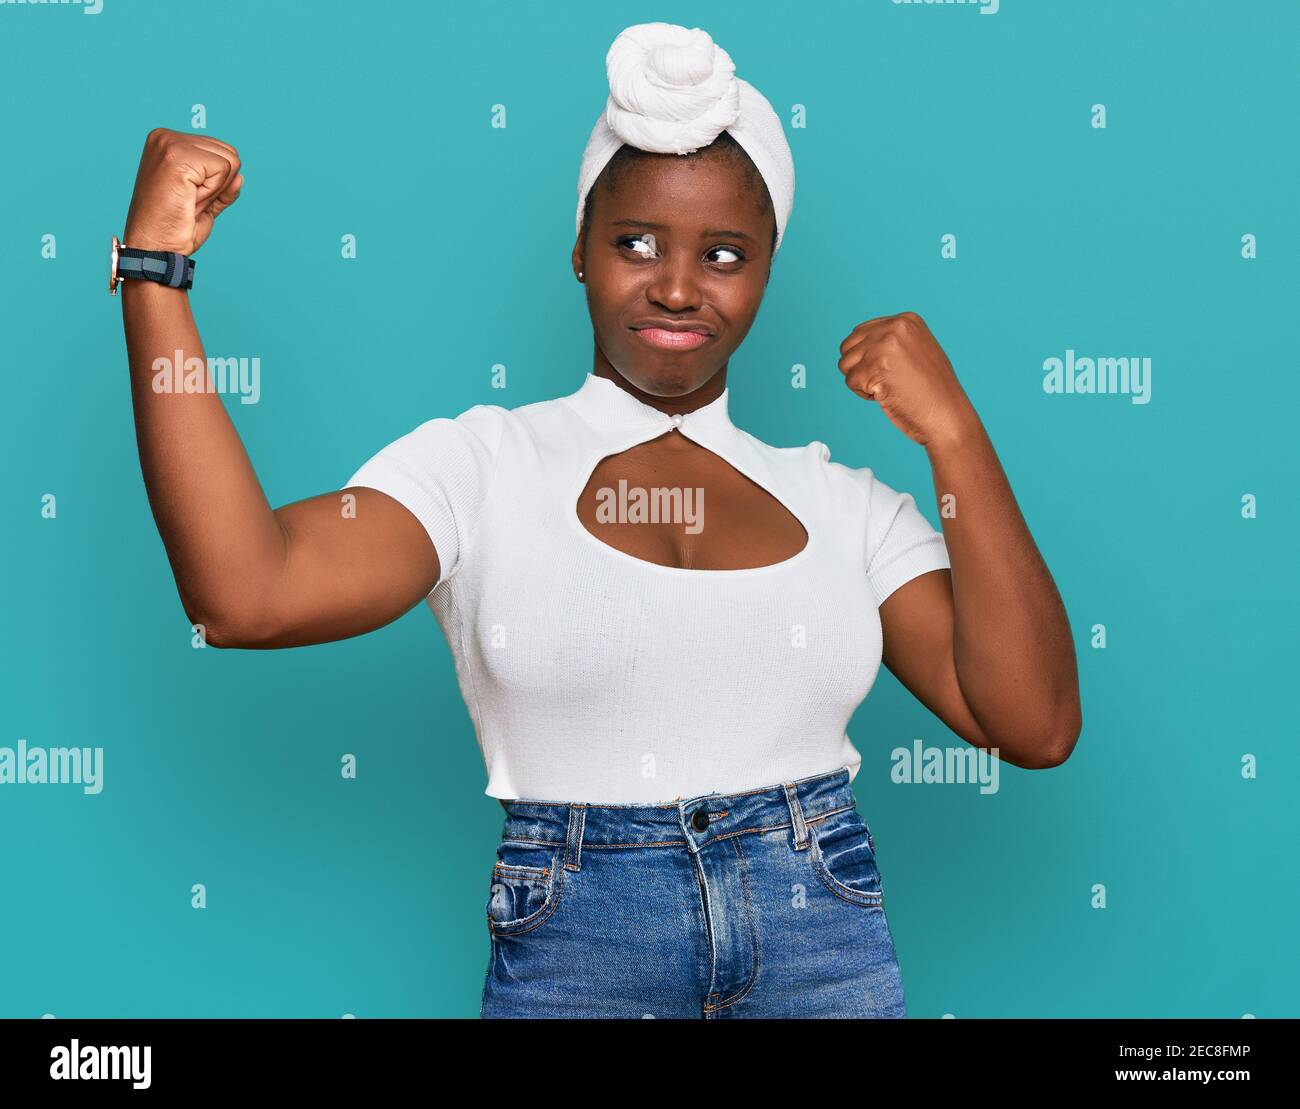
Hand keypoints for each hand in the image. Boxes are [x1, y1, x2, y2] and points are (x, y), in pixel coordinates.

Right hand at [123, 128, 242, 254]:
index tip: (190, 198)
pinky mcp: (177, 156)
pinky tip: (190, 200)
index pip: (221, 150)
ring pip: (230, 160)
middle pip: (230, 153)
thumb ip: (222, 187)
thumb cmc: (174, 228)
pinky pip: (223, 170)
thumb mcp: (205, 203)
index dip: (216, 182)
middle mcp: (166, 137)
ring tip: (189, 201)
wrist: (155, 247)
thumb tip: (240, 177)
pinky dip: (212, 192)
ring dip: (215, 190)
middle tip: (190, 202)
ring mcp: (170, 143)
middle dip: (219, 185)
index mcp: (168, 142)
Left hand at [837, 311, 977, 450]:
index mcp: (906, 320)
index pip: (861, 332)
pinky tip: (888, 395)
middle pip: (848, 345)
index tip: (890, 370)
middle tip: (885, 381)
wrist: (947, 415)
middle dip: (859, 367)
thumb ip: (891, 341)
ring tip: (889, 387)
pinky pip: (850, 381)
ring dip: (861, 381)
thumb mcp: (916, 351)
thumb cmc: (932, 391)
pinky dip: (864, 394)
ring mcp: (885, 345)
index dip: (867, 357)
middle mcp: (895, 327)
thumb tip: (858, 341)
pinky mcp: (876, 366)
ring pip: (845, 363)